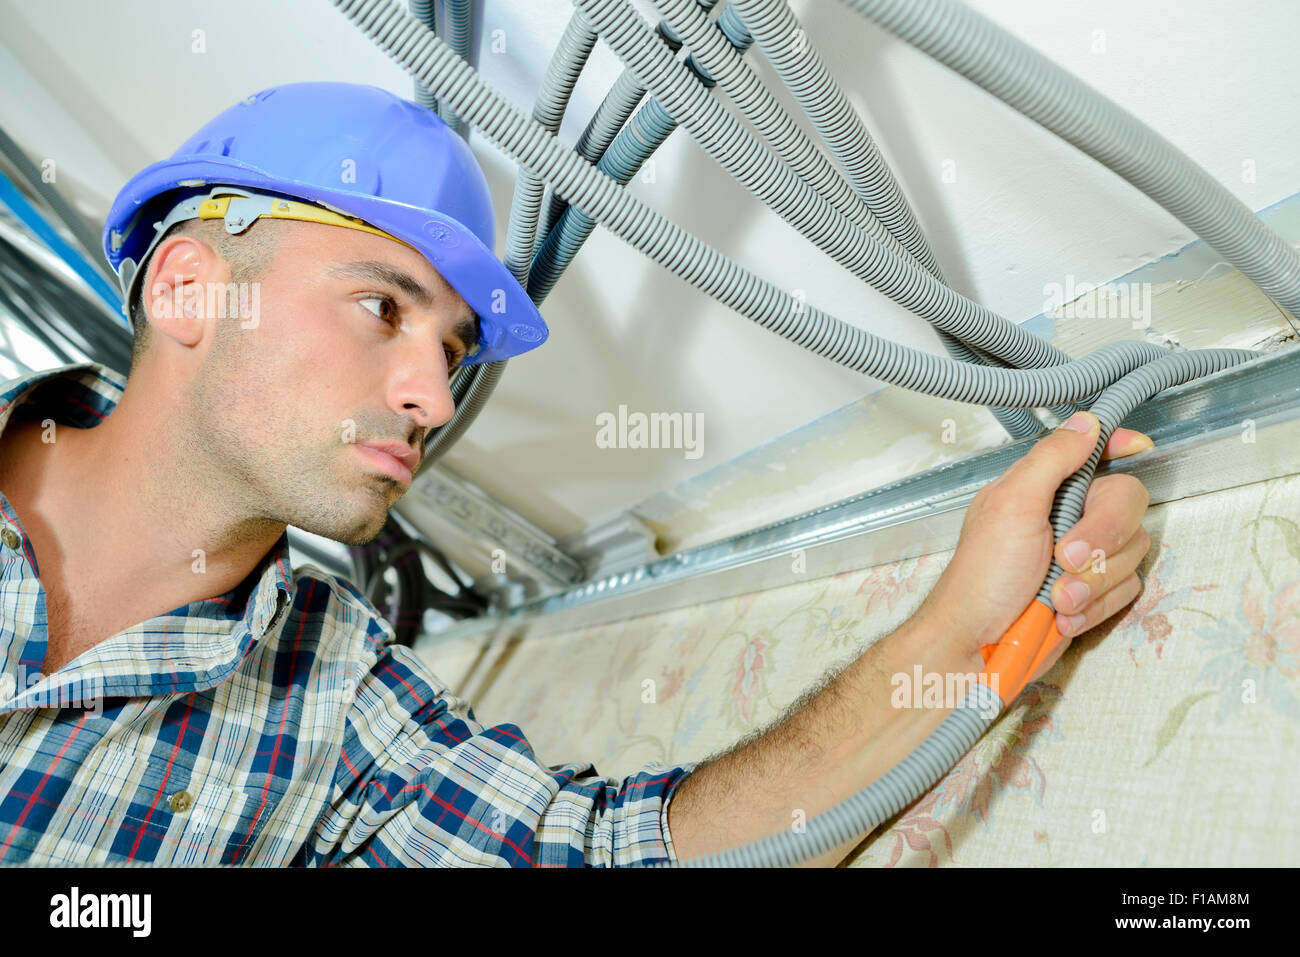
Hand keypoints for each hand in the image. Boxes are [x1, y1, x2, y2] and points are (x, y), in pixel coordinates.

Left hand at [915, 411, 1152, 681]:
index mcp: (1043, 488)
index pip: (1094, 453)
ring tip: (1054, 597)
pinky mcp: (1094, 593)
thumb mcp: (1011, 505)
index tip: (1138, 447)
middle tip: (1063, 557)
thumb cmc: (982, 578)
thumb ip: (1051, 461)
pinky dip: (1094, 606)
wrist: (978, 645)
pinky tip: (1061, 615)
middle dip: (1101, 537)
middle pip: (1127, 502)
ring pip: (1132, 552)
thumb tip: (1086, 422)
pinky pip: (1126, 590)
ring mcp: (1083, 556)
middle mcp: (1067, 516)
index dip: (1119, 446)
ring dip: (1093, 581)